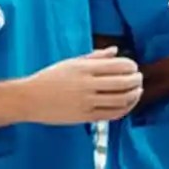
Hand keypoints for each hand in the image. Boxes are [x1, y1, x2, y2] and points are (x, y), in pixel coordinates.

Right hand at [20, 46, 142, 124]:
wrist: (29, 99)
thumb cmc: (50, 78)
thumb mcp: (72, 62)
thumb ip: (95, 57)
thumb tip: (116, 51)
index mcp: (85, 68)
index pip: (119, 66)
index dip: (131, 67)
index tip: (133, 68)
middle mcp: (87, 85)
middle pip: (124, 83)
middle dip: (136, 80)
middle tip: (139, 79)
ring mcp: (87, 102)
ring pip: (121, 100)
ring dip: (134, 95)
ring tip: (137, 91)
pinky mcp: (85, 117)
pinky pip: (112, 114)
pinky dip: (125, 109)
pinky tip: (128, 104)